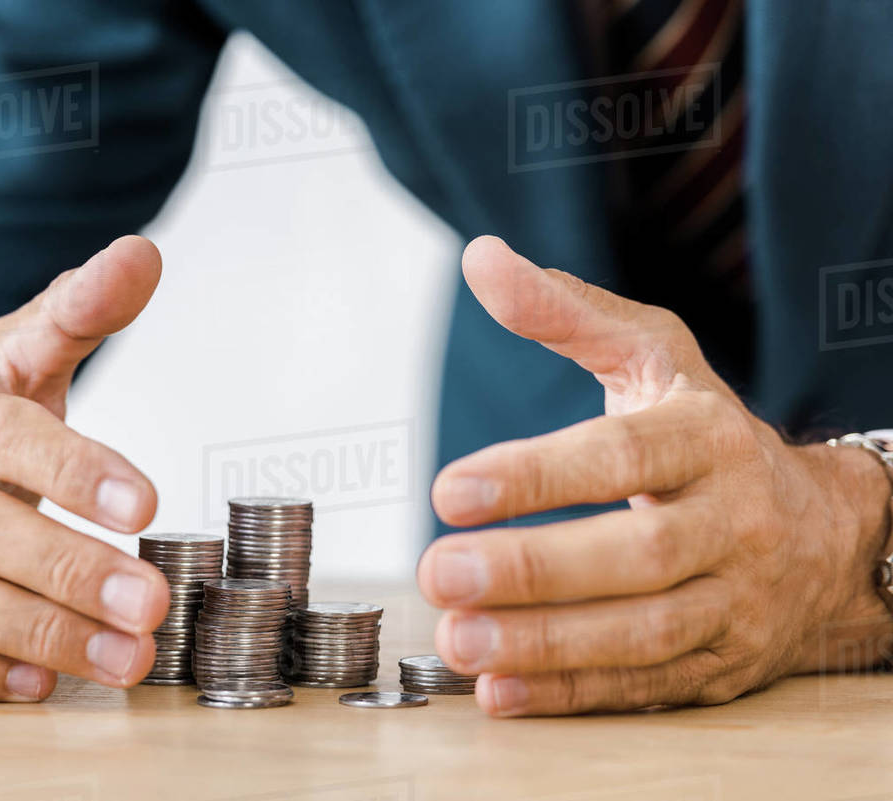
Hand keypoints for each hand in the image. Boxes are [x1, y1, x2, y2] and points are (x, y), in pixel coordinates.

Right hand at [0, 236, 170, 700]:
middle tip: (152, 602)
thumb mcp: (18, 363)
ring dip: (44, 634)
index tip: (145, 503)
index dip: (73, 469)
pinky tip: (41, 681)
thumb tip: (141, 255)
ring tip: (127, 654)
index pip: (3, 435)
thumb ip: (80, 314)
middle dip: (72, 571)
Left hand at [417, 236, 892, 715]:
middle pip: (637, 554)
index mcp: (708, 437)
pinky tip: (500, 694)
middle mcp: (733, 521)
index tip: (447, 491)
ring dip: (545, 644)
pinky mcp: (725, 664)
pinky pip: (648, 685)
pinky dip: (573, 694)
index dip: (537, 475)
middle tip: (438, 572)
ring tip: (458, 640)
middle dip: (534, 569)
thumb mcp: (653, 356)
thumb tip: (479, 259)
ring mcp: (737, 600)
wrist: (826, 527)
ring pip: (645, 632)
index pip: (622, 456)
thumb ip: (565, 312)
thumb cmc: (707, 430)